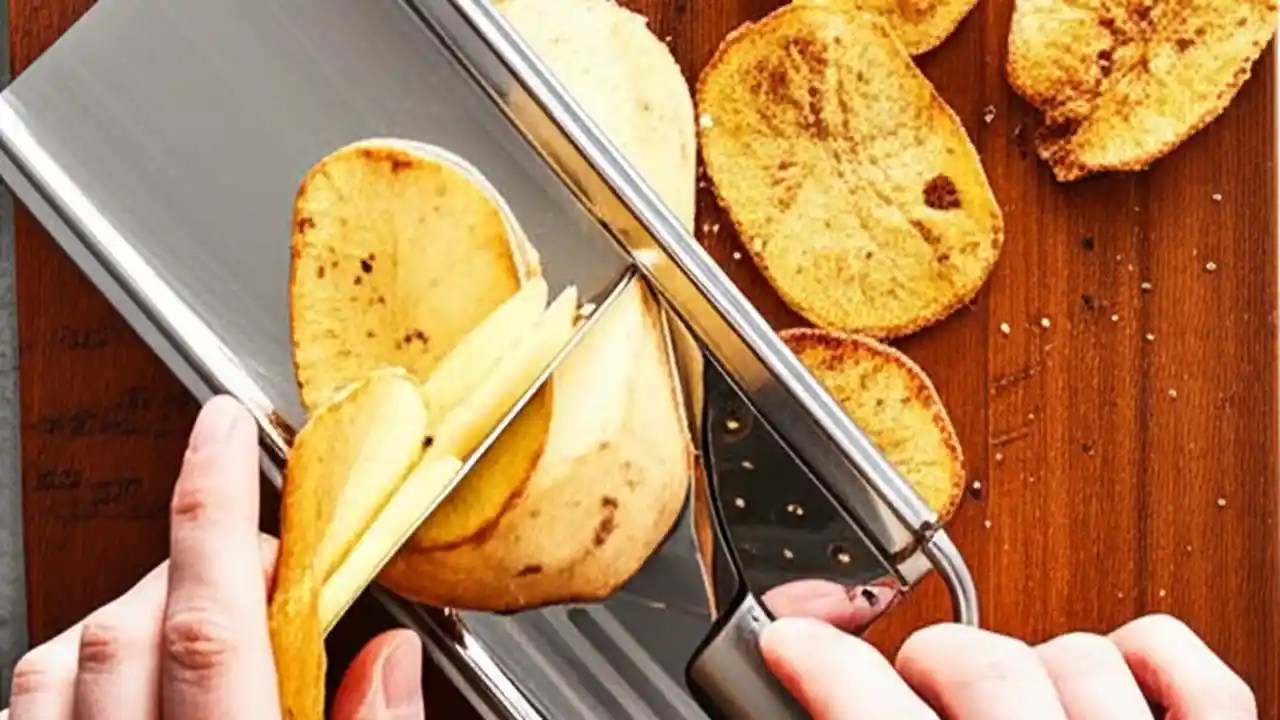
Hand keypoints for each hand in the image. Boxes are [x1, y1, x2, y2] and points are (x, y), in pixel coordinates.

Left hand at [3, 396, 425, 718]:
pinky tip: (116, 692)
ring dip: (125, 621)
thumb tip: (392, 657)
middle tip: (260, 577)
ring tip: (189, 631)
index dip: (215, 506)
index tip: (222, 427)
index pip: (213, 616)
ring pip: (58, 662)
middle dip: (193, 569)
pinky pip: (23, 714)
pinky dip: (70, 679)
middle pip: (132, 625)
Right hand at [761, 615, 1255, 718]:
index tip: (785, 638)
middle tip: (902, 684)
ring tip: (1004, 705)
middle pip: (979, 665)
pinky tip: (1110, 675)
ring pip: (1075, 656)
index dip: (814, 660)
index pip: (871, 712)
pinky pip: (1194, 675)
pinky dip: (1147, 658)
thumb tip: (807, 703)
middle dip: (926, 661)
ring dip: (1025, 670)